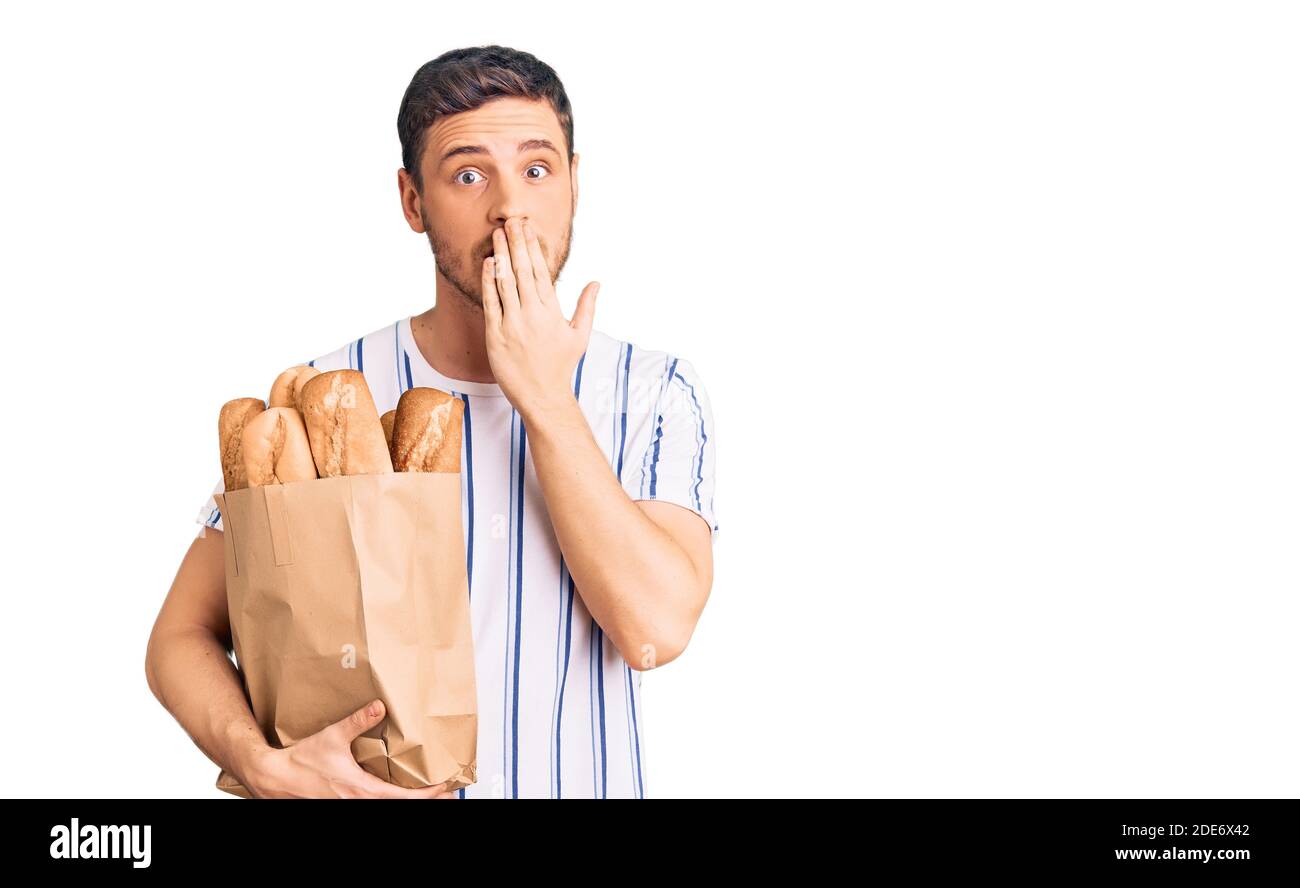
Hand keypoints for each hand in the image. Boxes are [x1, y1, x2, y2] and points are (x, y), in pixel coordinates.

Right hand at [241, 699, 457, 798]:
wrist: (274, 779)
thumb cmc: (300, 763)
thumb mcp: (332, 737)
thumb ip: (357, 721)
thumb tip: (378, 707)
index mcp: (360, 792)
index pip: (402, 799)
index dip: (426, 795)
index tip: (444, 787)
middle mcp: (358, 804)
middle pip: (400, 808)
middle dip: (426, 800)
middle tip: (449, 794)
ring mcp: (350, 807)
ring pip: (387, 808)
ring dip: (409, 801)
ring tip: (431, 794)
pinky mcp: (344, 805)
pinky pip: (373, 805)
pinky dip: (390, 800)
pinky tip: (399, 793)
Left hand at [481, 215, 598, 415]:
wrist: (543, 396)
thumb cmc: (561, 366)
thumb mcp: (579, 336)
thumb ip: (587, 307)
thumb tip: (596, 283)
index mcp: (552, 311)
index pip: (541, 271)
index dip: (532, 247)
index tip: (526, 228)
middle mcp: (532, 314)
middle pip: (523, 270)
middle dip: (516, 243)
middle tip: (510, 221)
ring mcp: (513, 324)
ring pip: (506, 282)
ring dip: (501, 256)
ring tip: (497, 235)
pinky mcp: (496, 336)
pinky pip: (490, 303)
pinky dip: (488, 282)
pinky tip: (487, 264)